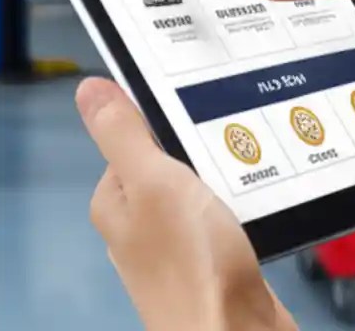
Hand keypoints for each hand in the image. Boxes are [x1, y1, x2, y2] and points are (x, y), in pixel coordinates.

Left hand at [77, 79, 297, 330]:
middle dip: (202, 147)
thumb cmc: (192, 257)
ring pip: (202, 194)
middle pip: (168, 166)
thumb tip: (86, 86)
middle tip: (240, 124)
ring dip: (229, 177)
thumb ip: (123, 135)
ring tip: (262, 155)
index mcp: (114, 205)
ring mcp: (176, 252)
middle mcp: (138, 229)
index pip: (131, 142)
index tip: (201, 97)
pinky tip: (269, 195)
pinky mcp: (213, 269)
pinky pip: (227, 221)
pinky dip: (244, 207)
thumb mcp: (153, 182)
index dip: (162, 119)